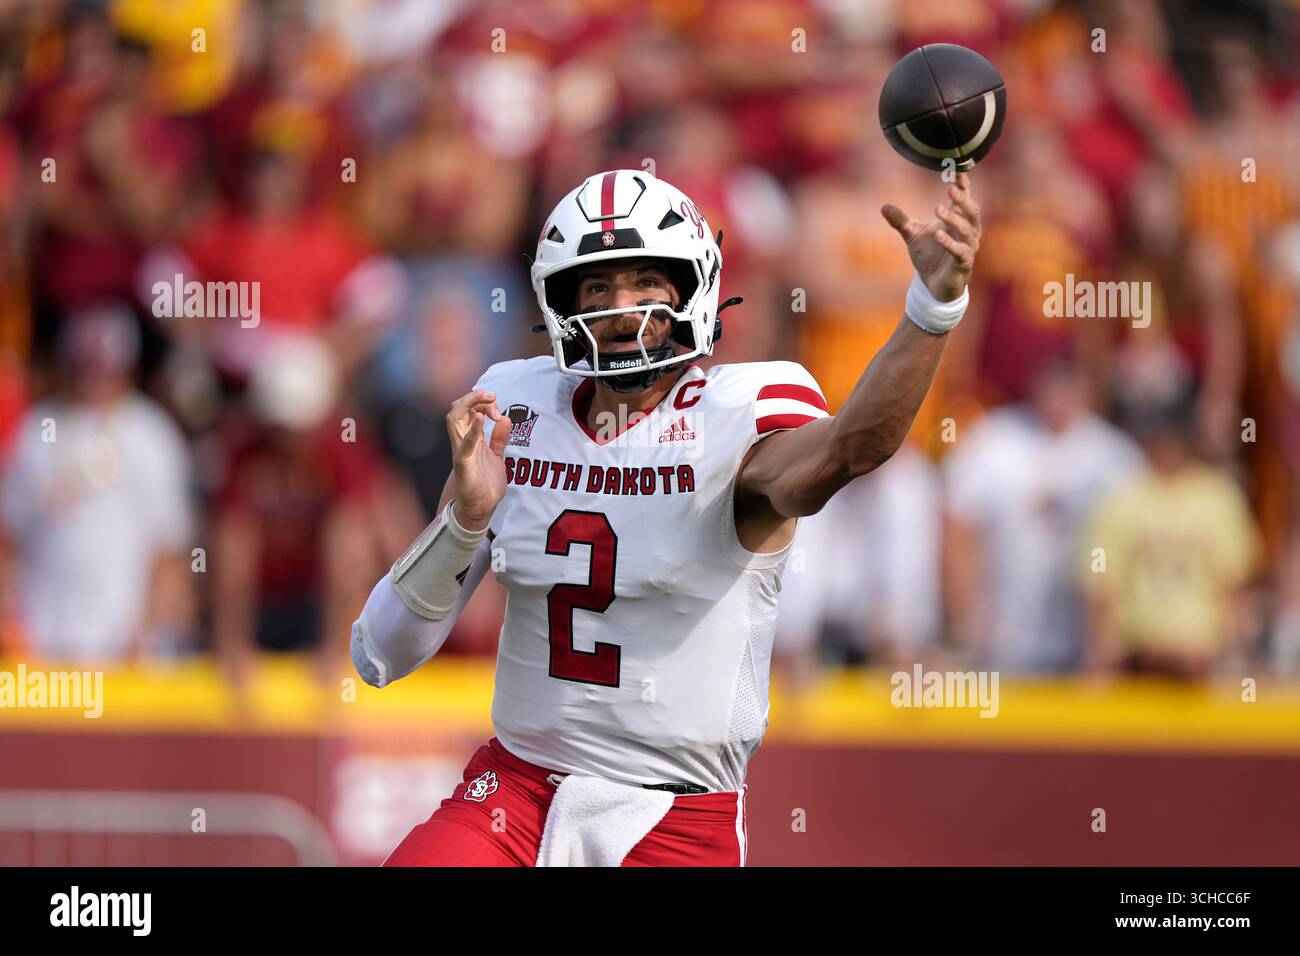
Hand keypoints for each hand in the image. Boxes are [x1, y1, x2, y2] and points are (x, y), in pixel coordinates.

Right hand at [446, 388, 508, 530]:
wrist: (482, 508)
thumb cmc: (485, 484)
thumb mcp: (497, 456)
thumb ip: (499, 438)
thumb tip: (505, 419)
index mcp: (470, 440)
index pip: (468, 411)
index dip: (482, 403)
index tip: (498, 406)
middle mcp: (462, 442)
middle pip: (457, 410)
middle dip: (473, 397)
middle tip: (491, 395)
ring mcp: (461, 452)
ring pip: (454, 420)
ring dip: (469, 404)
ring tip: (484, 397)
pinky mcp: (463, 464)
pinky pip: (464, 444)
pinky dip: (473, 429)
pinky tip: (481, 418)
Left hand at [881, 171, 981, 300]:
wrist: (933, 285)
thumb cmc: (929, 255)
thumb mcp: (912, 235)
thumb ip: (900, 221)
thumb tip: (883, 206)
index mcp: (958, 220)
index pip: (965, 199)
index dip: (963, 185)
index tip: (958, 171)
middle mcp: (968, 231)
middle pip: (971, 211)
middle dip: (962, 199)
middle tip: (950, 187)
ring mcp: (968, 247)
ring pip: (967, 229)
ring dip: (953, 218)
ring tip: (937, 208)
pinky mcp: (963, 263)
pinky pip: (960, 251)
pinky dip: (950, 242)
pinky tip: (938, 234)